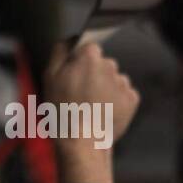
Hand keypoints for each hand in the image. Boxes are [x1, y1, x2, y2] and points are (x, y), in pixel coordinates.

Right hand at [44, 41, 139, 182]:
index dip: (80, 63)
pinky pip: (124, 94)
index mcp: (90, 57)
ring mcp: (123, 83)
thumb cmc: (62, 111)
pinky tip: (104, 112)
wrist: (82, 143)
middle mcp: (110, 65)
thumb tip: (69, 39)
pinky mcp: (132, 99)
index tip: (74, 77)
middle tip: (81, 96)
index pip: (89, 49)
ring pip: (114, 80)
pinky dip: (116, 101)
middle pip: (103, 64)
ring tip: (92, 107)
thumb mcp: (50, 78)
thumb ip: (60, 52)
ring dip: (106, 88)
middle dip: (95, 75)